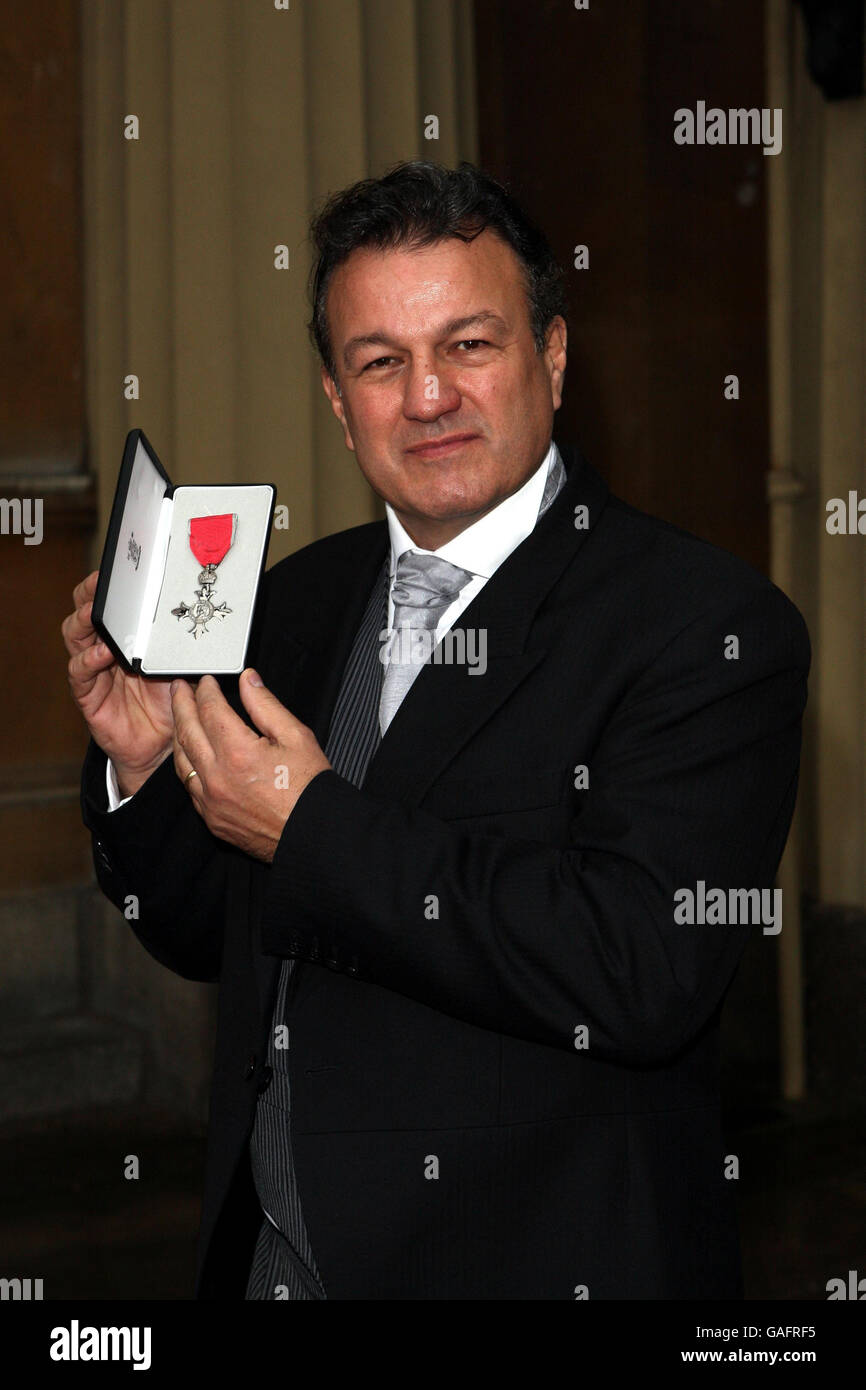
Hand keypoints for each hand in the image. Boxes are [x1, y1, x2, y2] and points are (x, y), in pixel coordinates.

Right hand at [62, 570, 173, 795]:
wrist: (164, 745)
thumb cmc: (170, 703)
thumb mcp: (181, 667)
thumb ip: (184, 646)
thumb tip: (204, 620)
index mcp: (127, 638)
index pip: (110, 605)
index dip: (108, 587)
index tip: (116, 570)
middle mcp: (105, 649)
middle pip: (84, 614)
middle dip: (89, 596)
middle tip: (100, 585)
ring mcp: (93, 672)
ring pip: (75, 637)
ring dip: (83, 623)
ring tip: (95, 615)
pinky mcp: (88, 695)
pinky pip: (80, 673)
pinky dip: (88, 660)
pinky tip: (102, 654)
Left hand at [170, 669, 331, 861]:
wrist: (314, 835)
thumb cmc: (310, 790)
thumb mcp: (296, 736)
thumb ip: (266, 705)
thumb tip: (249, 680)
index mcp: (239, 753)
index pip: (211, 711)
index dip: (206, 691)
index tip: (207, 682)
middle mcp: (218, 778)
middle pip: (188, 731)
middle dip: (181, 705)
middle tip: (180, 689)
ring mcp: (211, 801)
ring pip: (182, 760)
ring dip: (179, 734)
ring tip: (181, 717)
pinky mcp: (212, 818)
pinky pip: (190, 786)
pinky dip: (187, 764)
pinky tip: (192, 754)